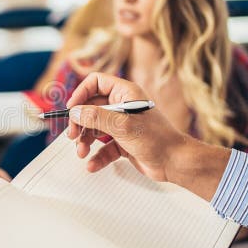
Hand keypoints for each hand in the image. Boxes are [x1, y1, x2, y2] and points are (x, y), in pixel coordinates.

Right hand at [66, 72, 187, 180]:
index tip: (72, 109)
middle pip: (91, 108)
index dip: (81, 94)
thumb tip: (75, 112)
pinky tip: (92, 165)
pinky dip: (97, 155)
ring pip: (95, 128)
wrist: (175, 162)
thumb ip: (97, 117)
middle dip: (80, 123)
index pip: (96, 83)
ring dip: (85, 141)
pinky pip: (103, 147)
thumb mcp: (123, 125)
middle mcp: (122, 106)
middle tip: (73, 136)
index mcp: (125, 93)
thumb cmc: (157, 139)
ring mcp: (122, 125)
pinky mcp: (123, 142)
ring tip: (82, 152)